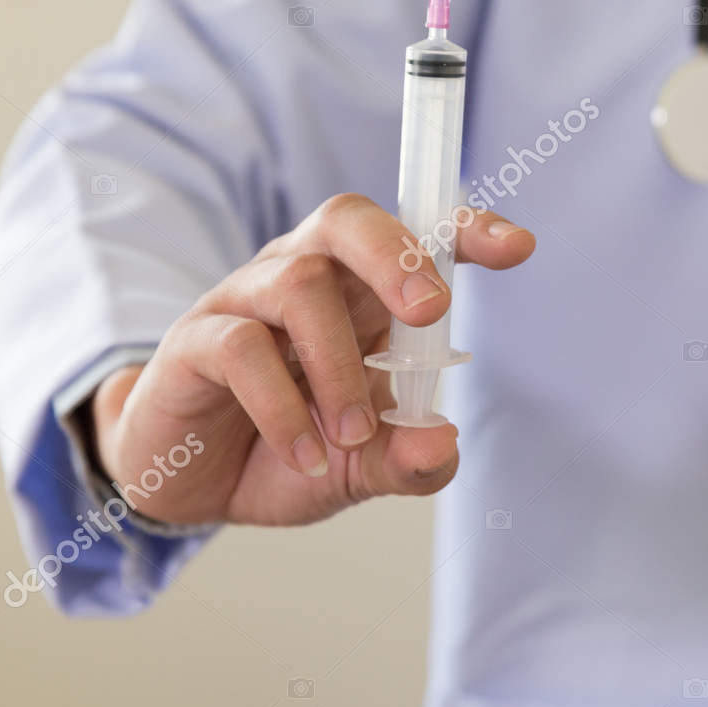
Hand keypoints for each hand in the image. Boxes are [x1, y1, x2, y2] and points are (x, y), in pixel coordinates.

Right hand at [89, 194, 534, 526]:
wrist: (191, 487)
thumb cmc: (282, 450)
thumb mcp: (360, 468)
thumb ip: (407, 460)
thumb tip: (442, 442)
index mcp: (354, 295)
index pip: (411, 238)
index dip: (463, 232)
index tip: (516, 248)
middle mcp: (297, 278)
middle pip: (344, 218)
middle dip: (397, 253)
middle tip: (432, 312)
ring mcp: (242, 303)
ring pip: (297, 282)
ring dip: (339, 365)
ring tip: (351, 434)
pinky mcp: (193, 343)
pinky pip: (241, 348)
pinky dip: (282, 407)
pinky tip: (302, 453)